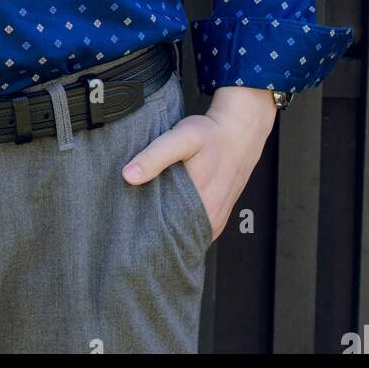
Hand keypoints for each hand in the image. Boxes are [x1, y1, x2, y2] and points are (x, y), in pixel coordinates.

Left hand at [120, 86, 276, 241]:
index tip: (128, 229)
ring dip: (167, 226)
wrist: (240, 130)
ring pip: (185, 232)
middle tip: (132, 222)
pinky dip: (180, 220)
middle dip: (153, 232)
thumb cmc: (212, 135)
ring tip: (145, 216)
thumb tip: (128, 176)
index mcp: (202, 208)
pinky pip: (195, 225)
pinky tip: (166, 209)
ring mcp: (216, 218)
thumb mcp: (181, 138)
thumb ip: (155, 157)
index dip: (146, 235)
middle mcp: (211, 219)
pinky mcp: (218, 213)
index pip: (167, 236)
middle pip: (175, 236)